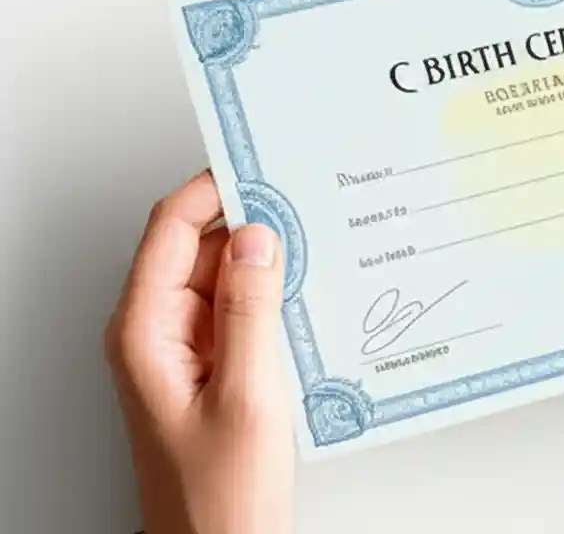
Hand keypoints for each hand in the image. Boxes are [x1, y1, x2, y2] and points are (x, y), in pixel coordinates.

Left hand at [105, 172, 294, 533]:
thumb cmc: (219, 495)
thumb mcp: (246, 395)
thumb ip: (250, 310)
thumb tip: (257, 239)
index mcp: (145, 331)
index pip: (171, 229)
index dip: (213, 188)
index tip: (260, 165)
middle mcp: (158, 332)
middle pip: (201, 247)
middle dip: (253, 223)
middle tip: (309, 206)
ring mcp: (184, 349)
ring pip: (226, 278)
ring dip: (270, 264)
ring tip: (321, 254)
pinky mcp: (212, 366)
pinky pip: (240, 312)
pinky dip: (275, 299)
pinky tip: (311, 301)